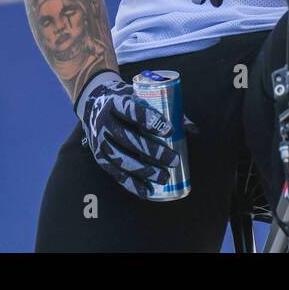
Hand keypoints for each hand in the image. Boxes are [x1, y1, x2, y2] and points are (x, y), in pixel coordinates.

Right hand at [75, 72, 197, 199]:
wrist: (94, 104)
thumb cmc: (128, 102)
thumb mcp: (142, 98)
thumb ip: (168, 111)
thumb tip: (194, 130)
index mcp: (116, 102)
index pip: (133, 111)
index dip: (151, 120)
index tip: (170, 130)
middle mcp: (104, 121)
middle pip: (130, 139)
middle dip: (153, 151)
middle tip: (174, 160)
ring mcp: (100, 140)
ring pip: (122, 158)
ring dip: (144, 170)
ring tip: (164, 177)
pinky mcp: (99, 156)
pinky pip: (115, 172)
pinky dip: (131, 183)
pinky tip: (146, 191)